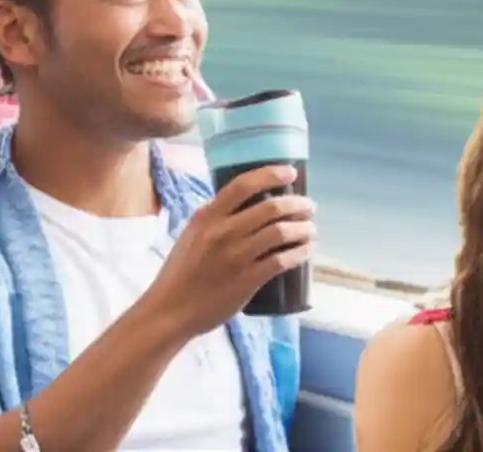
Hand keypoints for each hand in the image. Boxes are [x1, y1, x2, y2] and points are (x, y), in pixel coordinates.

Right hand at [142, 165, 315, 338]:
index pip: (242, 185)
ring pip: (281, 233)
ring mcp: (236, 257)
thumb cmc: (180, 272)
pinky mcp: (247, 281)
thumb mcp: (191, 234)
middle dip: (297, 204)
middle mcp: (223, 232)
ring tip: (311, 229)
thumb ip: (213, 218)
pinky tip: (306, 251)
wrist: (171, 309)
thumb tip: (239, 203)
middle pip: (270, 208)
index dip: (270, 174)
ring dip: (303, 229)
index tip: (291, 172)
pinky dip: (299, 253)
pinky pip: (281, 261)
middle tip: (309, 207)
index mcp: (207, 217)